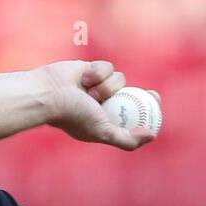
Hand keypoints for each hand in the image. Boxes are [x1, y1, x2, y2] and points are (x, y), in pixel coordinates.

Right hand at [40, 60, 159, 150]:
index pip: (133, 116)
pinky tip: (83, 78)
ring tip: (90, 92)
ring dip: (108, 85)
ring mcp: (97, 86)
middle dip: (144, 95)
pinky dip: (98, 73)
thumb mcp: (104, 131)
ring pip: (119, 79)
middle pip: (132, 96)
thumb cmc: (74, 115)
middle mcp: (103, 105)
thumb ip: (127, 138)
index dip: (148, 111)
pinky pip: (107, 67)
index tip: (157, 107)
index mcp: (106, 121)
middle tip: (152, 94)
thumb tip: (151, 135)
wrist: (49, 93)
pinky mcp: (91, 69)